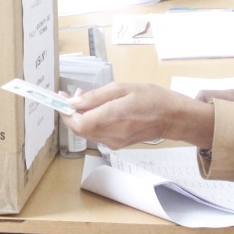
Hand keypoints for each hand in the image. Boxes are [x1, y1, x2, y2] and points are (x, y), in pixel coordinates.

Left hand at [67, 82, 207, 147]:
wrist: (173, 118)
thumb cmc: (152, 99)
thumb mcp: (122, 88)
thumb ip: (96, 96)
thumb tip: (73, 101)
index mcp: (112, 118)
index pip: (77, 123)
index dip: (65, 112)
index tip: (61, 98)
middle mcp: (110, 134)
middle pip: (78, 129)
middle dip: (71, 112)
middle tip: (73, 94)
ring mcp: (113, 142)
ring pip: (86, 132)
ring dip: (81, 116)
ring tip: (86, 98)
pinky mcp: (117, 144)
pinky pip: (97, 134)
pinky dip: (91, 121)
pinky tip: (98, 109)